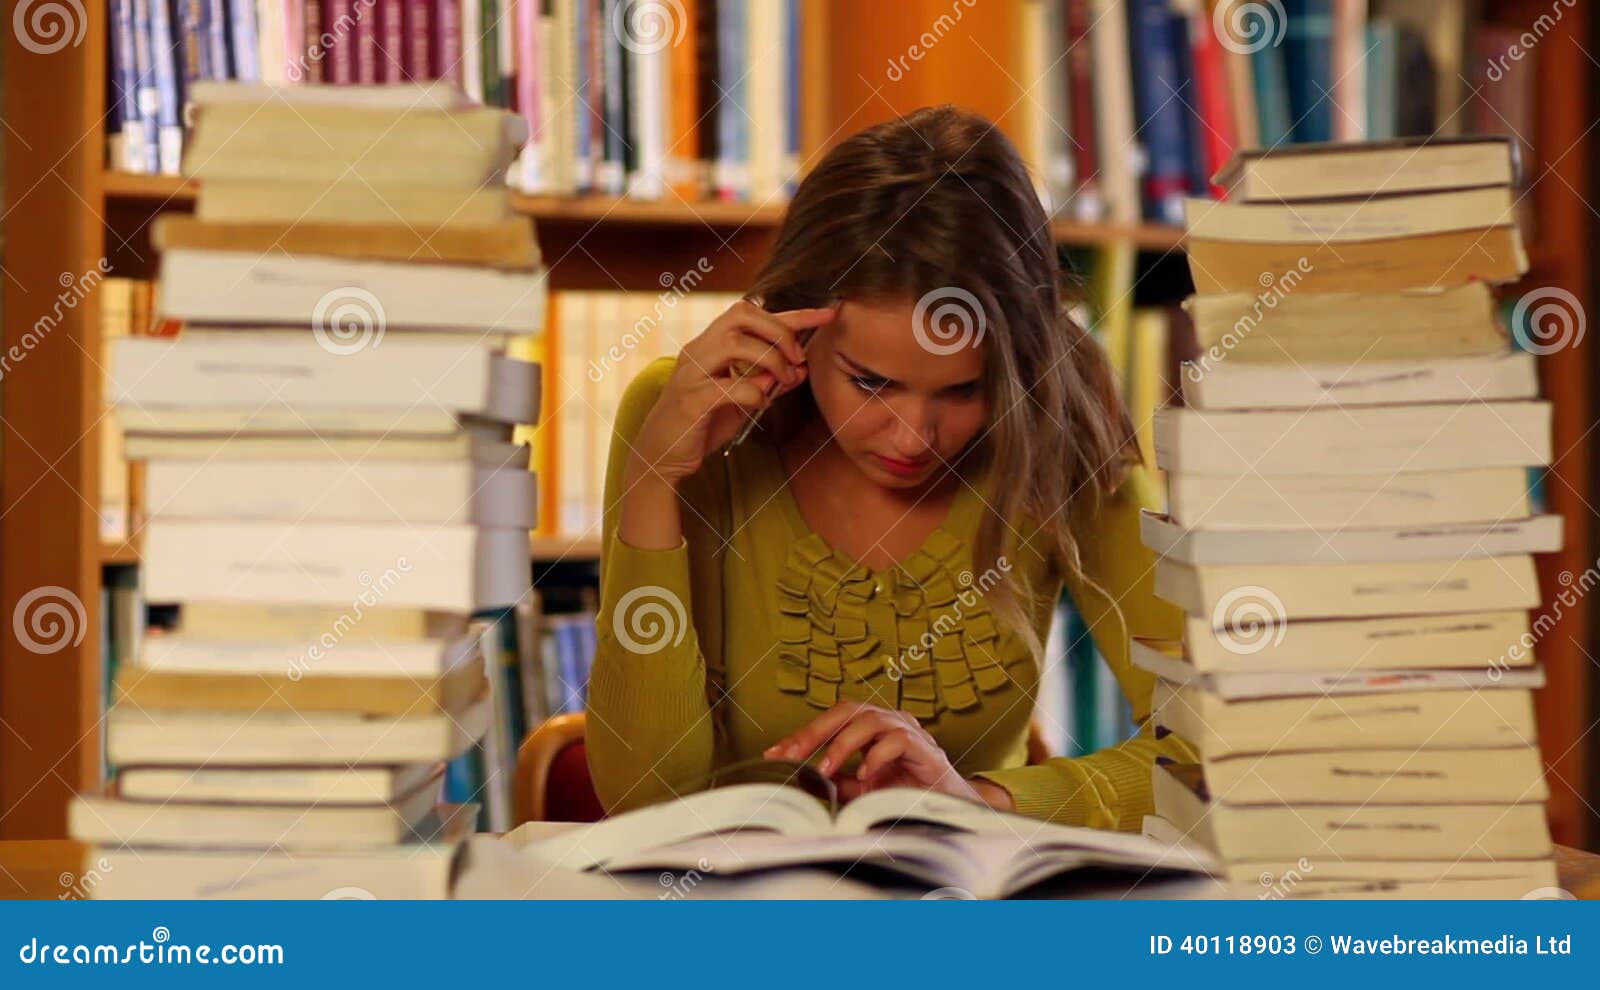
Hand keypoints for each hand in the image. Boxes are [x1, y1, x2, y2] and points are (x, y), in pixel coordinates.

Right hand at [628, 300, 836, 485]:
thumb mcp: (742, 400)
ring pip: (734, 343)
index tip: (826, 314)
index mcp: (710, 344)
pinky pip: (728, 386)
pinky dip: (754, 392)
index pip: (754, 315)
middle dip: (779, 332)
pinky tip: (761, 404)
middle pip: (741, 315)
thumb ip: (769, 381)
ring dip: (770, 359)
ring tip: (783, 380)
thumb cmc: (702, 424)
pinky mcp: (690, 400)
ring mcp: (691, 373)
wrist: (660, 457)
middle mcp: (698, 350)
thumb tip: (802, 368)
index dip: (794, 313)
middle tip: (798, 358)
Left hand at [763, 701, 1013, 808]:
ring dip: (842, 744)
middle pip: (847, 710)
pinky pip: (898, 740)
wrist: (951, 809)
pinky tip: (864, 775)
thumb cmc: (907, 794)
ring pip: (871, 720)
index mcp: (872, 728)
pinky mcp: (926, 748)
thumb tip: (803, 781)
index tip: (774, 754)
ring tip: (825, 768)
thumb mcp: (863, 791)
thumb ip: (837, 782)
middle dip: (815, 731)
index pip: (831, 721)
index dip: (802, 735)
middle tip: (791, 754)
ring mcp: (909, 731)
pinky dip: (876, 755)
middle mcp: (889, 721)